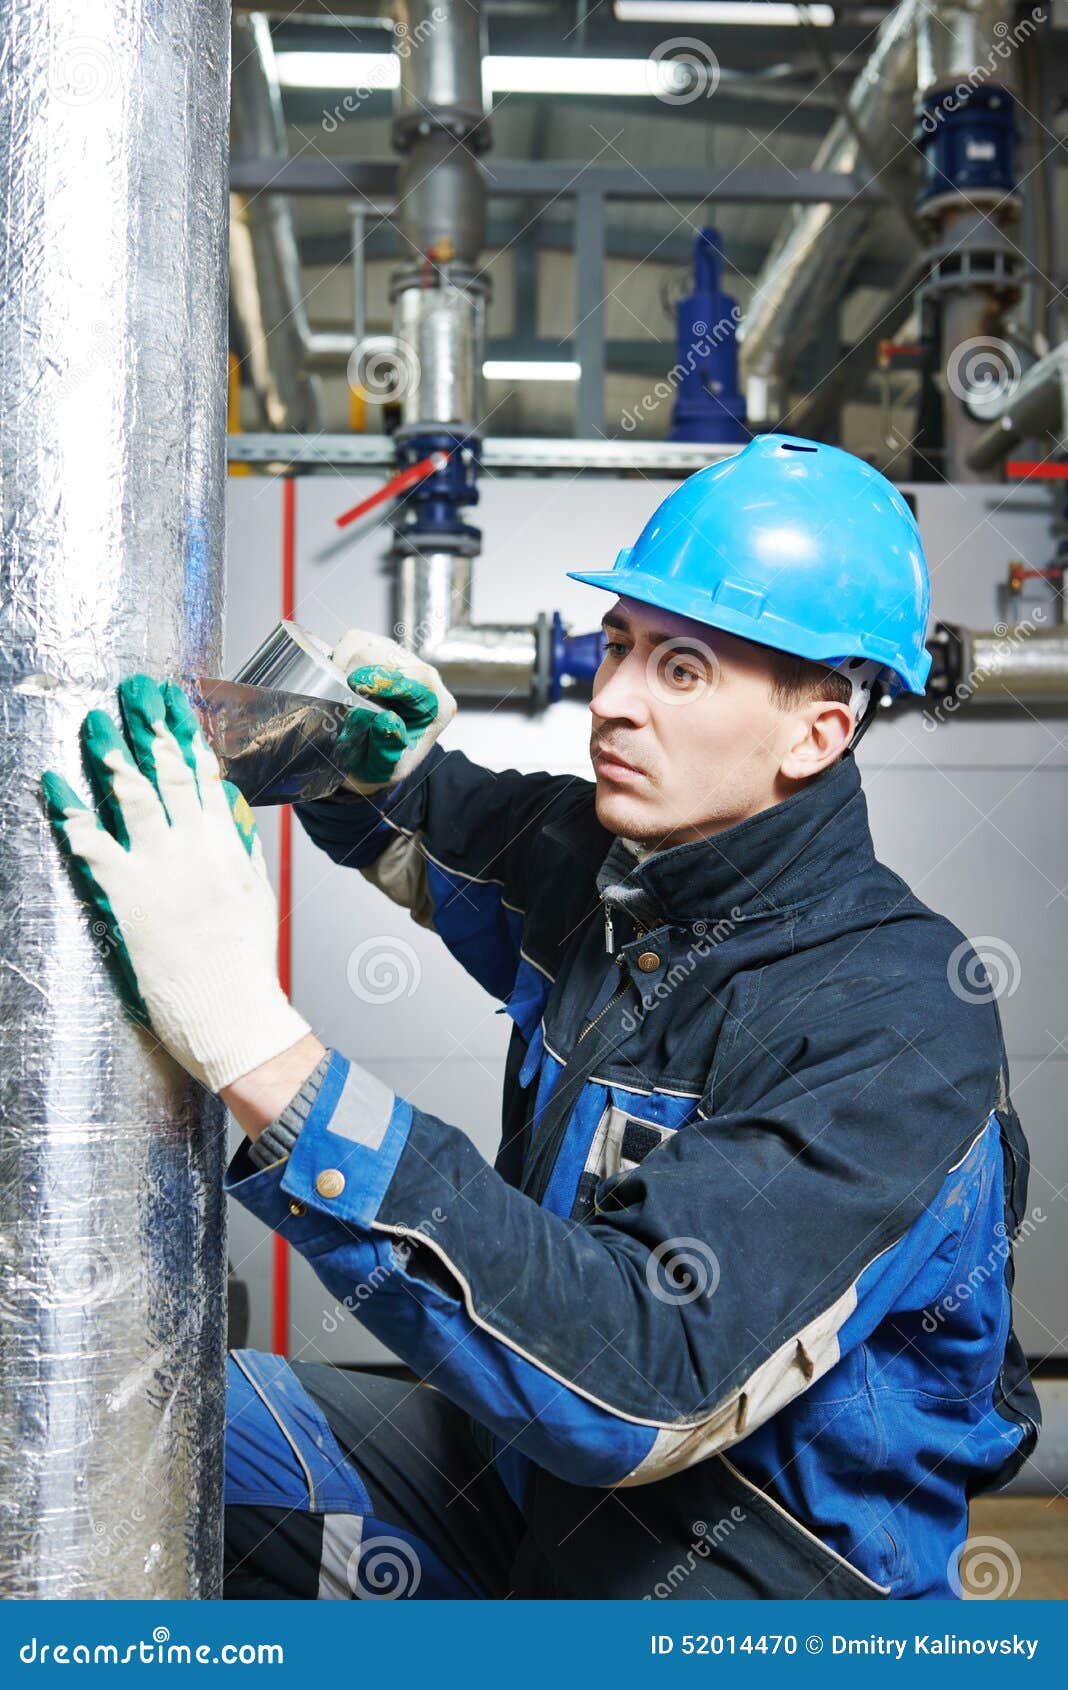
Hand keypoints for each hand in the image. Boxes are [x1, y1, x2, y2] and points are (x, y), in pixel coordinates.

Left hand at [42, 675, 310, 1092]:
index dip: (184, 734)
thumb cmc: (243, 964)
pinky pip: (92, 843)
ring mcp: (159, 870)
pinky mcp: (127, 896)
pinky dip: (71, 809)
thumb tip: (223, 807)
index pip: (203, 774)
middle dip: (148, 727)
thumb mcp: (255, 893)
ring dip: (110, 753)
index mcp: (224, 845)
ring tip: (95, 722)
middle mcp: (192, 848)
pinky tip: (55, 784)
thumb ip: (238, 846)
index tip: (172, 704)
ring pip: (132, 795)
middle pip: (167, 772)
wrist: (232, 1012)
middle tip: (132, 692)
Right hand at [332, 628, 455, 794]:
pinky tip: (340, 681)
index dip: (388, 679)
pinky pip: (354, 641)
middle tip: (340, 697)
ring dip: (346, 665)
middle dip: (358, 673)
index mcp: (436, 706)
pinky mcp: (379, 648)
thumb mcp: (385, 769)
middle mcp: (423, 677)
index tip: (357, 685)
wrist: (372, 758)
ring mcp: (401, 659)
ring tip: (341, 693)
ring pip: (368, 644)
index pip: (421, 679)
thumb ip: (388, 750)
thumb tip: (387, 721)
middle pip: (388, 656)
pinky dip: (340, 657)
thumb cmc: (381, 763)